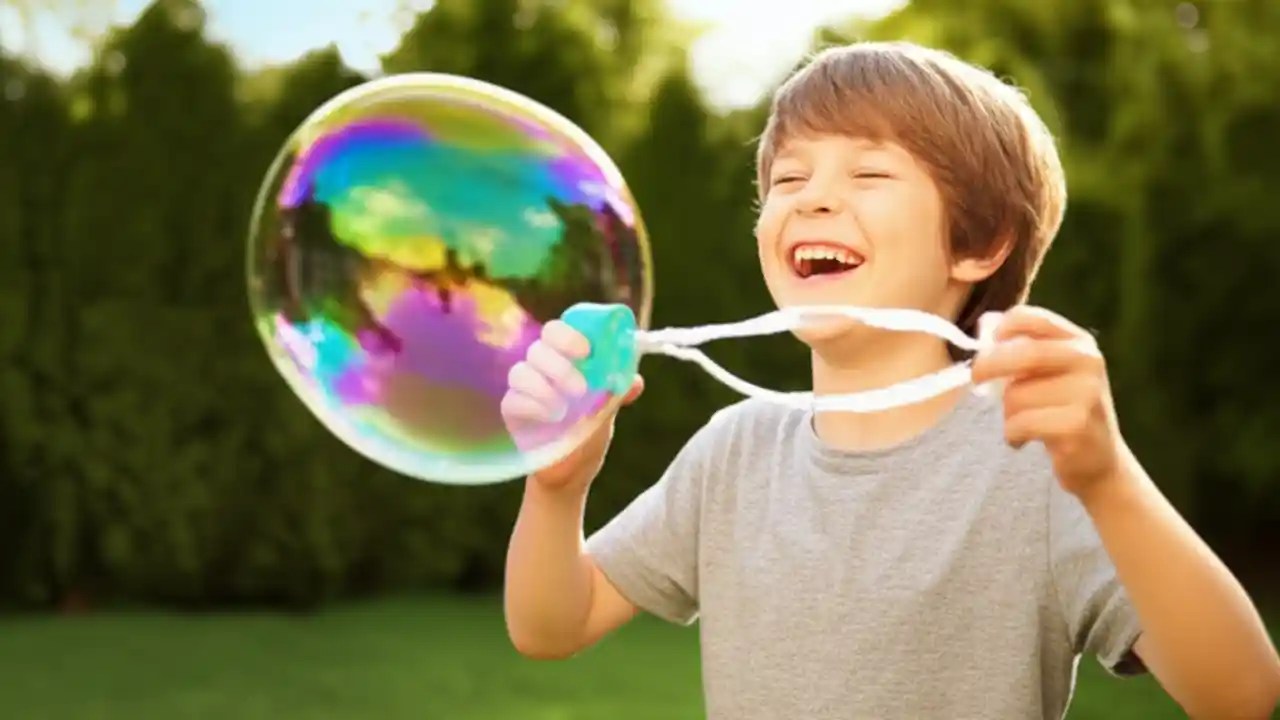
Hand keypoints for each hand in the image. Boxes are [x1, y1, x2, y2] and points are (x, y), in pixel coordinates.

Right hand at [501, 319, 643, 491]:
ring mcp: (523, 388)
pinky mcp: (512, 411)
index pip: (556, 331)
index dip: (568, 335)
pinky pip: (514, 400)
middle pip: (537, 348)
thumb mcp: (608, 409)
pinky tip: (552, 419)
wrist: (573, 469)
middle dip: (559, 365)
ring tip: (565, 411)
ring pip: (520, 372)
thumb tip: (635, 382)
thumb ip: (619, 391)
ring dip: (544, 388)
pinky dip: (534, 407)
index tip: (586, 350)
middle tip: (581, 389)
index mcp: (564, 358)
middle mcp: (540, 368)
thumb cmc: (589, 430)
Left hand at [971, 305, 1126, 499]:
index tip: (987, 341)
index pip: (1033, 318)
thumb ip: (1023, 352)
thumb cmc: (1063, 412)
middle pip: (1023, 353)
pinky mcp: (1077, 425)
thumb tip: (984, 330)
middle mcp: (1087, 361)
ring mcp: (1086, 393)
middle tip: (975, 379)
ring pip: (1016, 394)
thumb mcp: (1050, 375)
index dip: (1003, 326)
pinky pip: (1022, 423)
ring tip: (1021, 423)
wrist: (1099, 460)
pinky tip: (1023, 440)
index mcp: (1079, 342)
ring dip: (1007, 413)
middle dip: (988, 365)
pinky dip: (1013, 434)